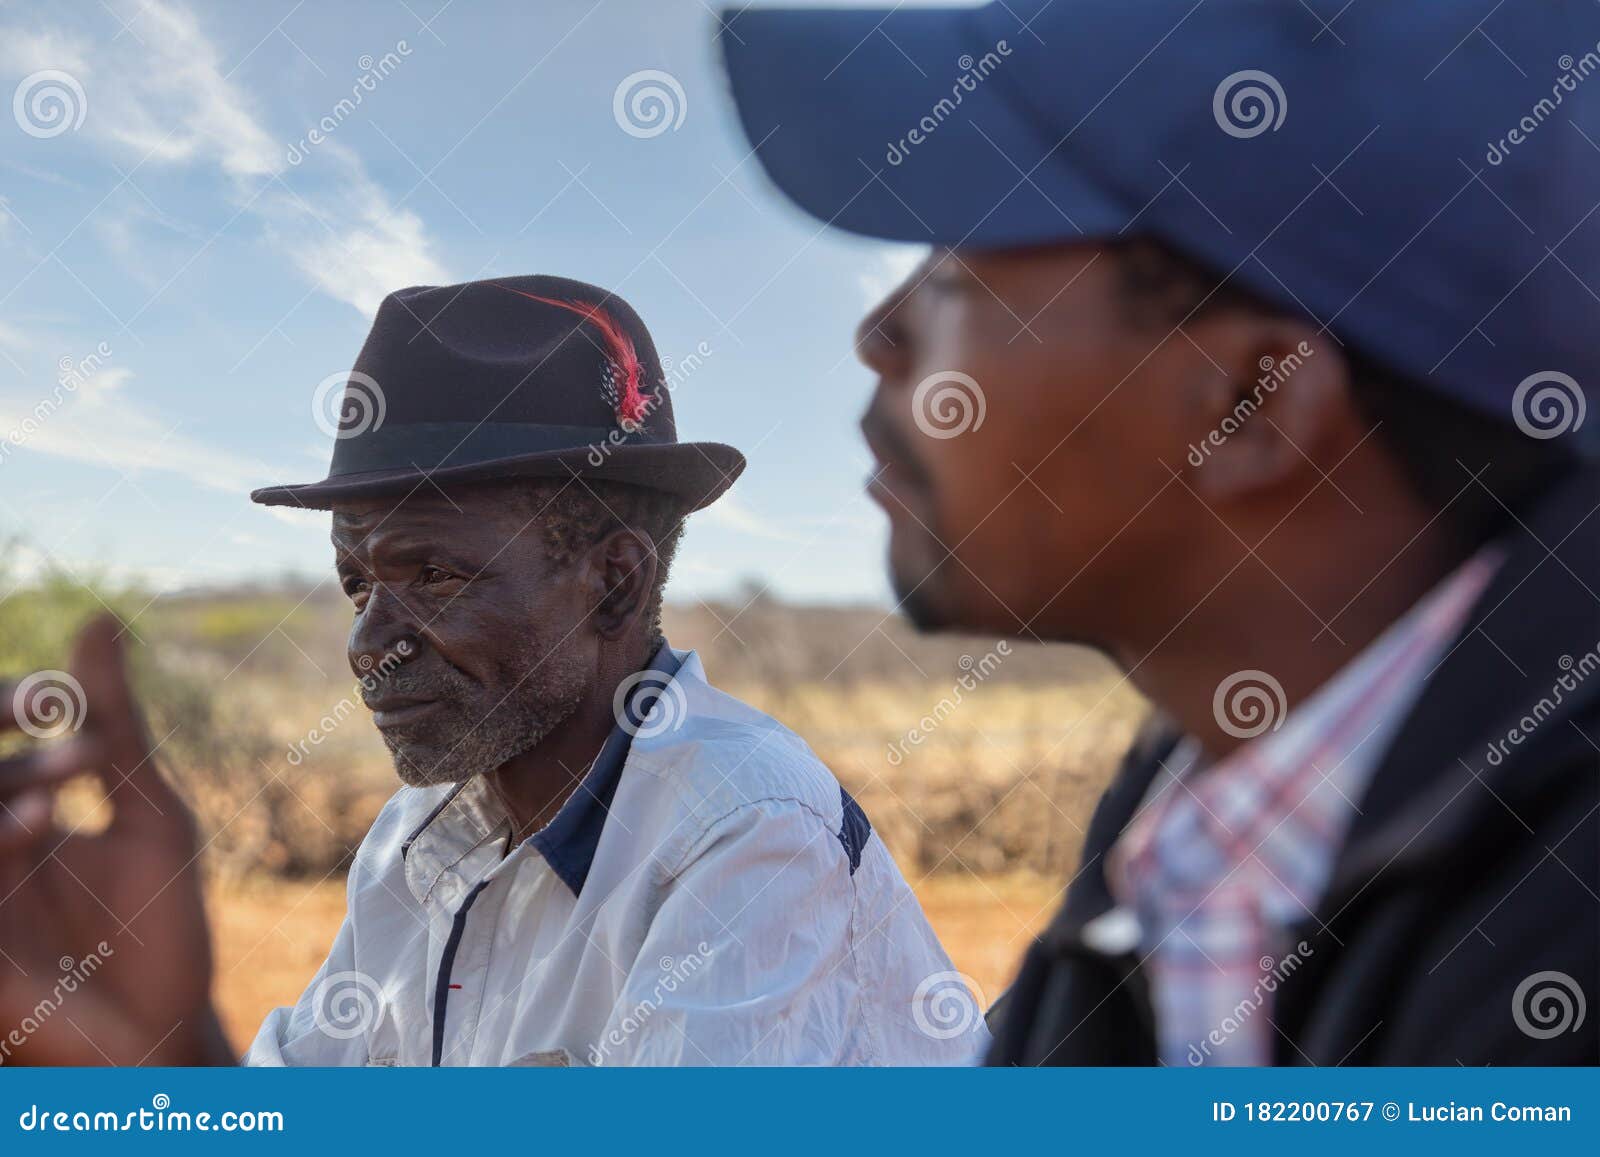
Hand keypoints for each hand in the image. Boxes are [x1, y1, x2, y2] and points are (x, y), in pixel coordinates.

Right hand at [0, 615, 229, 1064]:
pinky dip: (0, 844)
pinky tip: (38, 824)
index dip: (9, 710)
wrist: (166, 1025)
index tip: (49, 695)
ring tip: (53, 796)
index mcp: (12, 813)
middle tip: (38, 719)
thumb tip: (96, 618)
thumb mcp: (146, 808)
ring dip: (0, 797)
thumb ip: (116, 719)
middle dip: (1, 753)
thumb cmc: (160, 916)